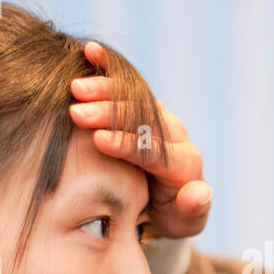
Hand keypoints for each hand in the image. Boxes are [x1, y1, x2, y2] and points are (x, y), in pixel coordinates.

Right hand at [69, 42, 211, 238]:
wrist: (170, 202)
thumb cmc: (172, 216)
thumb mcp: (184, 222)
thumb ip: (193, 210)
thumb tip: (197, 193)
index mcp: (184, 163)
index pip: (155, 150)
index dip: (128, 143)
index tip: (99, 140)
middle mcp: (174, 134)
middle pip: (144, 118)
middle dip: (111, 113)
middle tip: (78, 112)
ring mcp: (159, 118)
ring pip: (134, 97)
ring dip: (105, 89)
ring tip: (75, 87)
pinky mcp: (144, 109)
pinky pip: (128, 85)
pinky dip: (109, 67)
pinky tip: (90, 51)